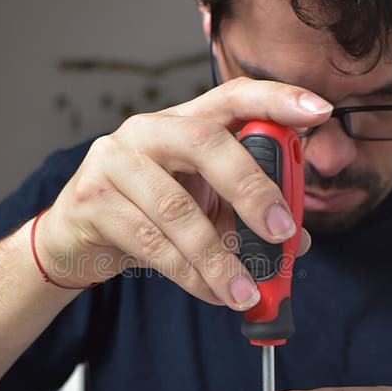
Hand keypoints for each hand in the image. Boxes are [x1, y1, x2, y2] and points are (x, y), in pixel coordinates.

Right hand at [34, 79, 330, 305]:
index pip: (232, 97)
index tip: (319, 111)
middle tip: (282, 232)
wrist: (72, 240)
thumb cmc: (144, 215)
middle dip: (252, 189)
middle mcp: (146, 131)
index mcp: (181, 122)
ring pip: (177, 209)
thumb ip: (243, 212)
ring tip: (246, 291)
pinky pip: (151, 243)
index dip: (277, 99)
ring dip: (219, 258)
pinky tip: (213, 293)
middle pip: (206, 143)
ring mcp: (114, 163)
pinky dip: (190, 275)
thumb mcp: (198, 205)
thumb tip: (296, 239)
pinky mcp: (92, 202)